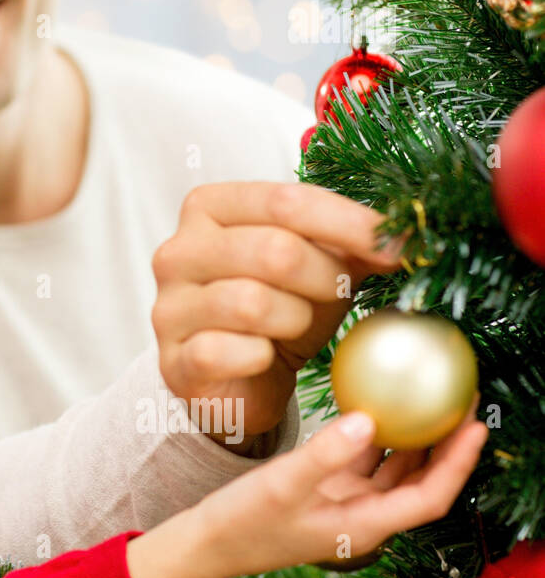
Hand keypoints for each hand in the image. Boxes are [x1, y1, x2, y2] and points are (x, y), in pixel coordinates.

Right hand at [127, 402, 487, 577]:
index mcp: (363, 525)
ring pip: (396, 470)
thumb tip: (367, 418)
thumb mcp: (282, 485)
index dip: (458, 463)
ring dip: (418, 439)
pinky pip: (366, 461)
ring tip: (430, 400)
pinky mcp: (328, 490)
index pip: (429, 496)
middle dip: (447, 445)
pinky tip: (378, 407)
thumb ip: (325, 452)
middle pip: (422, 481)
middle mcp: (364, 516)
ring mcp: (346, 503)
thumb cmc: (243, 523)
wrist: (209, 541)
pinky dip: (379, 436)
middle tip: (462, 401)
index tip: (475, 425)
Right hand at [151, 182, 405, 448]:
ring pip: (252, 303)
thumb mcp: (319, 264)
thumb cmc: (282, 309)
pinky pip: (227, 351)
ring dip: (295, 320)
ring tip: (295, 326)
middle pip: (273, 250)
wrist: (240, 377)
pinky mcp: (172, 359)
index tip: (400, 247)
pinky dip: (260, 356)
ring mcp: (168, 305)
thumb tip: (409, 233)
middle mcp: (178, 250)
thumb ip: (351, 240)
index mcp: (210, 207)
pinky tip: (263, 356)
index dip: (351, 222)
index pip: (285, 200)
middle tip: (344, 293)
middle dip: (327, 277)